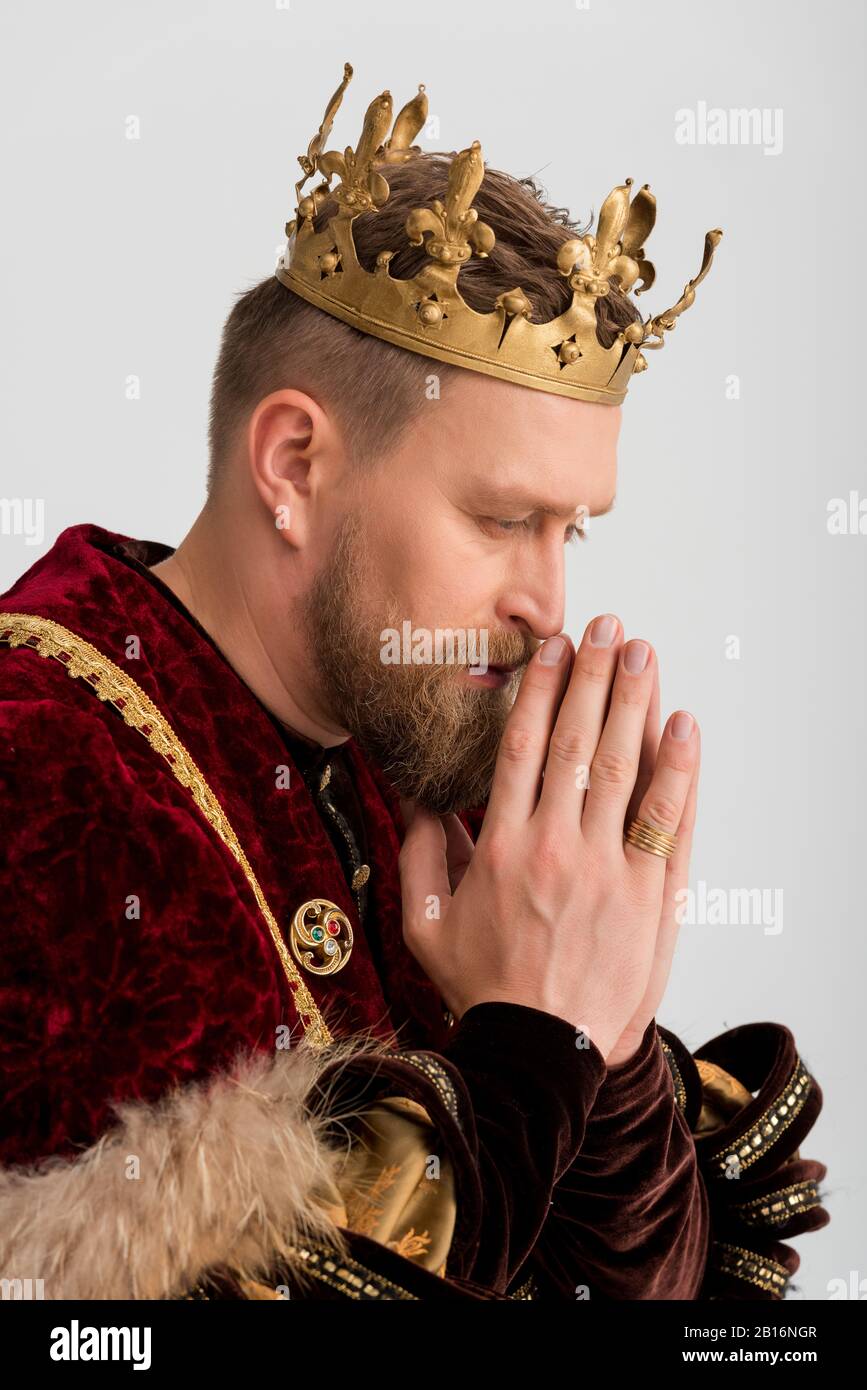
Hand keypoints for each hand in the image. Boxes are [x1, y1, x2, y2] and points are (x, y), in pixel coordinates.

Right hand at [398, 614, 699, 1063]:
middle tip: (608, 629)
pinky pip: (668, 823)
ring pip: (624, 770)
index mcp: (500, 847)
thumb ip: (417, 853)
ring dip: (636, 705)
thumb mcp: (425, 922)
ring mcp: (609, 870)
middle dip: (593, 678)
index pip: (523, 748)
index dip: (540, 690)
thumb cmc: (481, 986)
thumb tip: (413, 793)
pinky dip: (679, 773)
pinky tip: (685, 727)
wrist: (539, 1052)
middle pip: (577, 743)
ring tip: (645, 654)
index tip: (553, 648)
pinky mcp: (651, 896)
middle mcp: (556, 846)